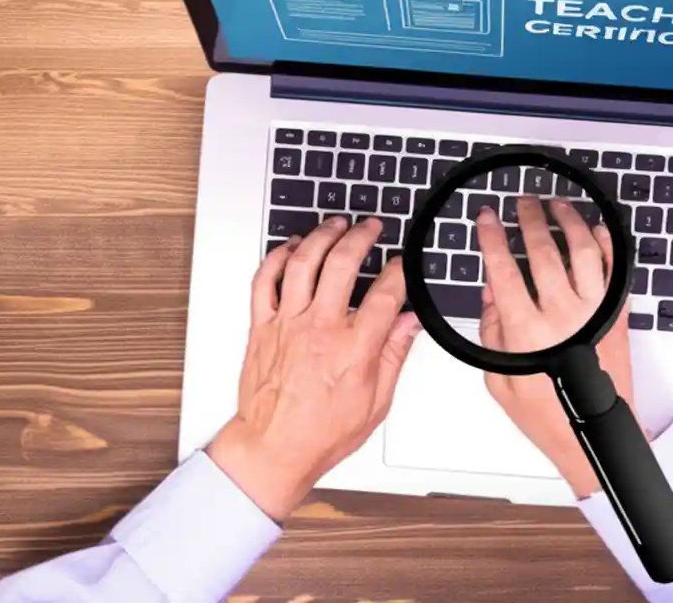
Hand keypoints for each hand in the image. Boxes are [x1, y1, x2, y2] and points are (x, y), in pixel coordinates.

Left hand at [208, 216, 421, 519]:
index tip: (402, 265)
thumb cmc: (321, 433)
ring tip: (336, 225)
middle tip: (370, 228)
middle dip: (361, 237)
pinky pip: (265, 280)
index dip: (398, 273)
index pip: (384, 294)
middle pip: (342, 264)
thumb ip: (394, 354)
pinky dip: (278, 257)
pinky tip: (293, 247)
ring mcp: (287, 324)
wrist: (273, 448)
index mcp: (354, 349)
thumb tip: (410, 323)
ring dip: (322, 236)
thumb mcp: (376, 401)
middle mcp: (320, 330)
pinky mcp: (262, 327)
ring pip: (304, 262)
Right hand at [475, 197, 640, 498]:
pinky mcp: (617, 317)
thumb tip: (492, 291)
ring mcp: (594, 313)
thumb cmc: (545, 414)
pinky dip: (606, 245)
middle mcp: (562, 316)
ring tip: (556, 206)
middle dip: (528, 219)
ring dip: (568, 221)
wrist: (592, 435)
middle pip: (542, 251)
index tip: (487, 217)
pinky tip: (595, 230)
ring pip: (583, 251)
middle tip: (521, 204)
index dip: (492, 238)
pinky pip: (614, 270)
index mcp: (526, 332)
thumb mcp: (498, 378)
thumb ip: (491, 331)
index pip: (503, 270)